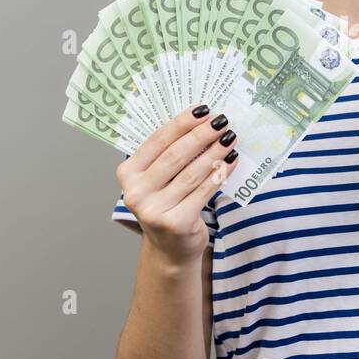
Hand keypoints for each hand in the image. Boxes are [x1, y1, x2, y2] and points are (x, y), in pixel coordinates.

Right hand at [115, 105, 238, 261]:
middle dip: (201, 135)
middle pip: (174, 155)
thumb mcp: (159, 180)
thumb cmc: (167, 204)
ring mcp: (154, 210)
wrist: (170, 248)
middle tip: (221, 121)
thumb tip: (201, 122)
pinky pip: (202, 192)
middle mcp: (135, 192)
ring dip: (214, 153)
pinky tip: (230, 162)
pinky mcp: (176, 223)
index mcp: (128, 174)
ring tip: (229, 138)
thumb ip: (169, 155)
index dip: (181, 123)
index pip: (157, 141)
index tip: (203, 110)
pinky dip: (219, 174)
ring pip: (191, 173)